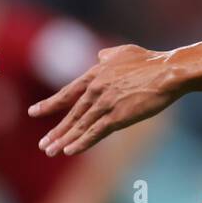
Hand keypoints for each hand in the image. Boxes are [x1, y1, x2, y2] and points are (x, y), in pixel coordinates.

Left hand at [30, 44, 181, 156]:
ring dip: (64, 140)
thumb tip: (98, 56)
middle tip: (43, 144)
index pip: (68, 92)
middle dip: (56, 130)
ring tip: (50, 151)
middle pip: (71, 113)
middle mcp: (96, 89)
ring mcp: (105, 103)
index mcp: (95, 73)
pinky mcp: (117, 116)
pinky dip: (81, 142)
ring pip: (80, 125)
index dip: (50, 104)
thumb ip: (108, 55)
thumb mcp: (124, 51)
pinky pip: (95, 133)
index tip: (34, 112)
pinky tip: (69, 151)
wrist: (168, 72)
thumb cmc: (150, 61)